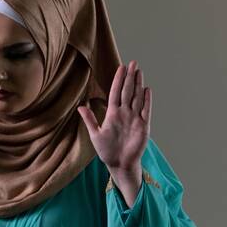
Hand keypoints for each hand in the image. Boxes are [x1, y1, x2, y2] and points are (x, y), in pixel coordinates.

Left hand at [77, 60, 150, 187]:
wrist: (119, 164)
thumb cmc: (107, 151)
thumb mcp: (95, 135)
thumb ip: (90, 120)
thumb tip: (80, 106)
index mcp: (113, 114)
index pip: (116, 93)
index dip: (118, 80)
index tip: (121, 67)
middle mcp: (125, 113)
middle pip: (128, 91)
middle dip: (130, 77)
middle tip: (133, 62)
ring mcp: (134, 119)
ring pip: (137, 98)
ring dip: (138, 85)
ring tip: (139, 71)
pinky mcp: (143, 126)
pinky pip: (146, 111)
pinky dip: (147, 101)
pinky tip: (147, 90)